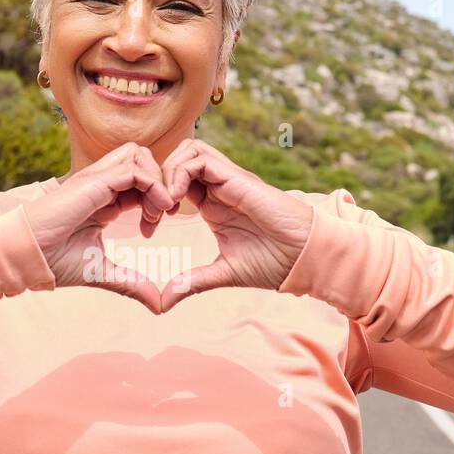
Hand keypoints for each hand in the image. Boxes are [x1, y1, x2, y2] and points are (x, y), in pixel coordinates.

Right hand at [22, 142, 176, 313]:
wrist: (25, 255)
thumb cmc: (54, 260)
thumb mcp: (102, 271)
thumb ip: (131, 283)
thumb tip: (159, 306)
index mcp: (104, 200)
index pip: (139, 183)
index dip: (155, 200)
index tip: (151, 229)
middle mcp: (102, 185)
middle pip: (143, 161)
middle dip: (161, 183)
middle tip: (164, 214)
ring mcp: (97, 179)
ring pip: (140, 156)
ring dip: (158, 181)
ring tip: (159, 211)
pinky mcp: (94, 181)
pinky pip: (134, 169)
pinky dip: (153, 185)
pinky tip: (156, 210)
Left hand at [158, 138, 314, 312]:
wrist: (305, 257)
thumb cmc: (274, 263)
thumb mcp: (222, 273)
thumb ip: (192, 282)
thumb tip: (163, 303)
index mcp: (212, 204)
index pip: (175, 181)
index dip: (155, 197)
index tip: (148, 227)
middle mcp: (218, 187)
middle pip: (177, 158)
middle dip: (155, 180)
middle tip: (151, 213)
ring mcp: (228, 179)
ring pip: (187, 150)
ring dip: (167, 172)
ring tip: (163, 205)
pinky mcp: (236, 178)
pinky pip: (199, 158)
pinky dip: (180, 173)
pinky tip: (176, 201)